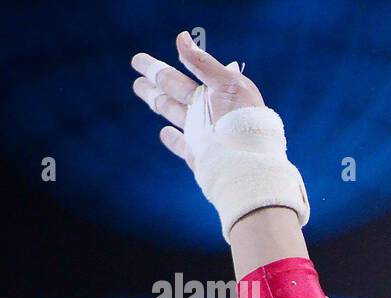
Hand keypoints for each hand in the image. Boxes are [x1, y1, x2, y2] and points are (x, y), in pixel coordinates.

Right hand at [130, 31, 265, 170]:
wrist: (248, 161)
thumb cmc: (243, 119)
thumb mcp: (229, 85)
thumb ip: (203, 64)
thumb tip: (181, 38)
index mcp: (220, 91)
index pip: (189, 70)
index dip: (170, 62)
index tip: (150, 56)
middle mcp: (210, 110)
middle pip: (176, 88)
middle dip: (156, 76)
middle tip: (137, 61)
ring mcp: (203, 132)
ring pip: (174, 111)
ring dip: (157, 99)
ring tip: (139, 87)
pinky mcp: (198, 154)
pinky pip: (182, 145)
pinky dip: (172, 139)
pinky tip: (164, 133)